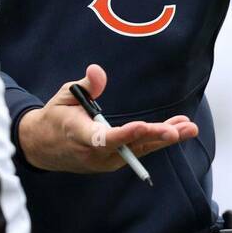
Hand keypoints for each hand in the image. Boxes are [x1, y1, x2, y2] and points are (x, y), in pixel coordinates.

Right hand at [17, 64, 198, 173]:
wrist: (42, 147)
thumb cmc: (57, 116)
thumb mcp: (65, 96)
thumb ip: (85, 86)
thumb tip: (98, 71)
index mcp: (79, 135)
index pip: (103, 138)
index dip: (124, 135)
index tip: (142, 127)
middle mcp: (94, 153)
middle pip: (129, 147)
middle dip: (154, 138)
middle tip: (177, 131)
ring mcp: (105, 161)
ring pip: (138, 150)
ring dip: (163, 139)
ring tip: (189, 128)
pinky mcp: (112, 162)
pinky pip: (138, 151)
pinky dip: (156, 141)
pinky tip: (177, 130)